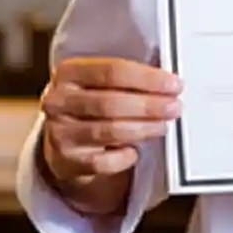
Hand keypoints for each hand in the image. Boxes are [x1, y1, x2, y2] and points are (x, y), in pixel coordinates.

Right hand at [40, 58, 181, 186]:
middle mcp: (58, 101)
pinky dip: (124, 157)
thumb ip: (127, 79)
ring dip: (144, 129)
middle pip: (111, 102)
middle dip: (149, 105)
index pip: (112, 70)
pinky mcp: (66, 161)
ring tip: (163, 126)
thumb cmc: (91, 104)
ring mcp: (59, 132)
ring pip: (109, 131)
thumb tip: (168, 82)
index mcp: (69, 72)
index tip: (173, 84)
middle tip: (174, 107)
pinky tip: (135, 152)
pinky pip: (103, 162)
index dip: (147, 78)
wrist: (62, 139)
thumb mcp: (99, 83)